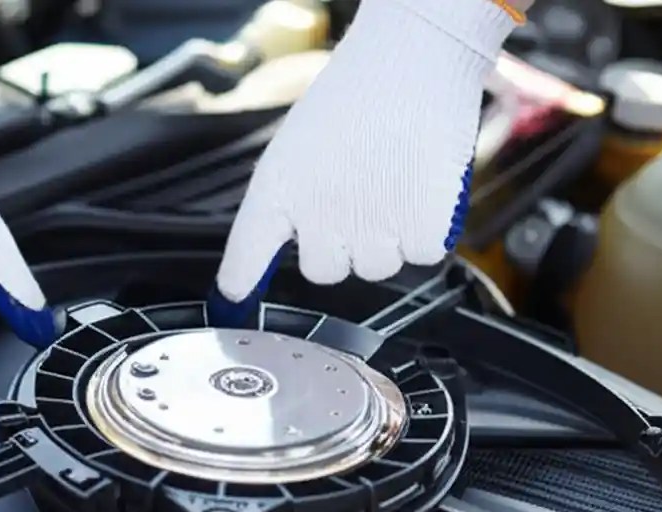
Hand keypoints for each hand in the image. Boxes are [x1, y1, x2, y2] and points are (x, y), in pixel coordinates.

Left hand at [214, 0, 516, 302]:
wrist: (412, 64)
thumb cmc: (358, 97)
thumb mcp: (297, 148)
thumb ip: (284, 202)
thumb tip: (283, 244)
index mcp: (278, 192)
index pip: (247, 252)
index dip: (240, 279)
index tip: (234, 295)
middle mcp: (317, 220)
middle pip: (325, 272)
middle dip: (343, 246)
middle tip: (360, 198)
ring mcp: (369, 231)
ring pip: (377, 267)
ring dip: (389, 239)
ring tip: (394, 184)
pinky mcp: (419, 232)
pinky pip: (422, 255)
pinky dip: (428, 231)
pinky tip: (421, 190)